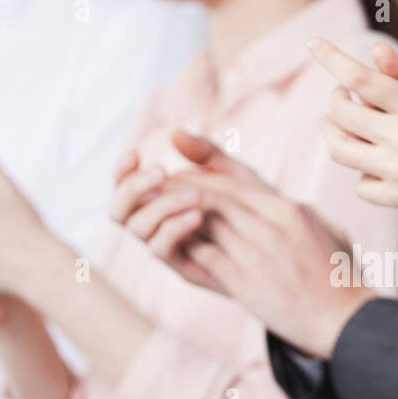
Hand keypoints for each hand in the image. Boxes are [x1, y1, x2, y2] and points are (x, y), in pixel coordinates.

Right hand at [106, 131, 268, 292]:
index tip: (135, 154)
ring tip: (195, 194)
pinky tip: (198, 215)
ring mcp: (167, 245)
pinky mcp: (182, 265)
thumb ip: (205, 153)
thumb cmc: (253, 207)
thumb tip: (174, 134)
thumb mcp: (234, 174)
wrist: (279, 248)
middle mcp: (156, 223)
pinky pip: (161, 250)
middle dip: (132, 188)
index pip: (124, 186)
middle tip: (161, 172)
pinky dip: (174, 228)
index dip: (121, 171)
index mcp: (160, 198)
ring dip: (160, 206)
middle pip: (118, 210)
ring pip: (138, 228)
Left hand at [124, 129, 371, 357]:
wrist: (346, 322)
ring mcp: (257, 253)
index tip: (182, 159)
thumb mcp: (325, 228)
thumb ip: (297, 209)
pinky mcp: (245, 282)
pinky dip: (185, 244)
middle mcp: (272, 225)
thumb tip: (275, 198)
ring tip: (163, 213)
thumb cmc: (340, 277)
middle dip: (183, 188)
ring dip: (177, 214)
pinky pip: (204, 254)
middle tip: (164, 188)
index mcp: (290, 209)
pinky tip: (174, 244)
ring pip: (204, 219)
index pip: (237, 176)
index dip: (203, 166)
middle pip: (215, 193)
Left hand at [310, 38, 397, 236]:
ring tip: (340, 124)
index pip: (360, 77)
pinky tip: (369, 162)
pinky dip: (361, 171)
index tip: (314, 43)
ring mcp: (397, 172)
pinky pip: (361, 185)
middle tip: (341, 90)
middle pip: (341, 112)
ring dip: (333, 132)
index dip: (331, 57)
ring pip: (340, 150)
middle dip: (334, 95)